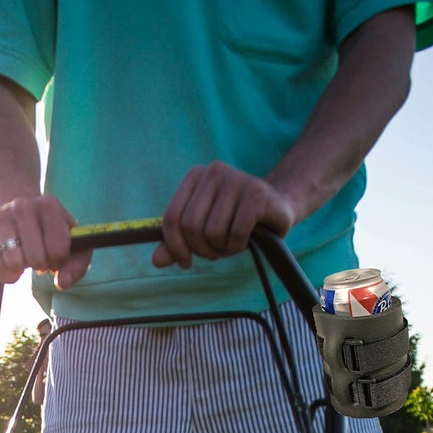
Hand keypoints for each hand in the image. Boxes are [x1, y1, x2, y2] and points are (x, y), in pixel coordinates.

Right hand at [0, 195, 91, 289]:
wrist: (21, 211)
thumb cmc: (52, 234)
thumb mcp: (73, 246)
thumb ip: (76, 267)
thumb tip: (61, 283)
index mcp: (48, 205)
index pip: (58, 251)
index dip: (58, 260)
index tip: (55, 254)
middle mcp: (22, 206)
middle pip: (35, 259)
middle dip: (40, 265)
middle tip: (39, 255)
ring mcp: (0, 217)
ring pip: (14, 263)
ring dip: (22, 268)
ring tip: (24, 256)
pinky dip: (6, 273)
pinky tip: (10, 261)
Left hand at [153, 162, 295, 268]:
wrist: (277, 210)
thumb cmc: (234, 221)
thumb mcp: (203, 232)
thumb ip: (178, 243)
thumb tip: (156, 261)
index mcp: (195, 176)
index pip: (171, 217)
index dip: (175, 246)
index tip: (185, 262)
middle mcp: (214, 171)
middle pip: (191, 226)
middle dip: (202, 249)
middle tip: (216, 251)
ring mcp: (236, 178)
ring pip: (213, 232)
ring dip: (223, 248)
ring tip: (233, 242)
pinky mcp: (256, 193)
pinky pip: (236, 234)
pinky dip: (239, 245)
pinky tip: (247, 240)